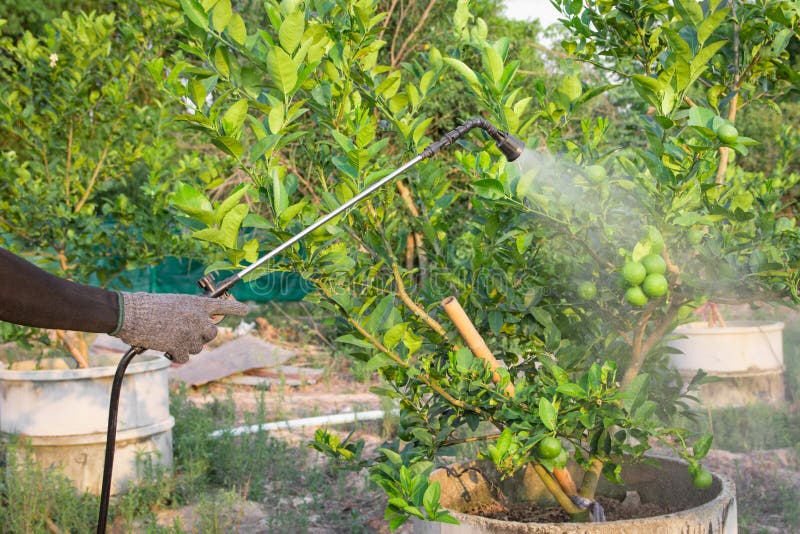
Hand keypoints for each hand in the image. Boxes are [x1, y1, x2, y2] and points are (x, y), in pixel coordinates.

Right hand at [114, 292, 248, 362]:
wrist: (131, 314)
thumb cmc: (148, 307)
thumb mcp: (175, 303)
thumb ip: (190, 312)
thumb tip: (199, 325)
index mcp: (196, 303)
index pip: (222, 305)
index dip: (235, 309)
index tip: (246, 310)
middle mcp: (198, 318)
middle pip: (212, 334)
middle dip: (201, 336)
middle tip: (185, 334)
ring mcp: (190, 332)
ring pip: (198, 347)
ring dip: (186, 346)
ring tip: (168, 336)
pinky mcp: (180, 346)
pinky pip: (185, 357)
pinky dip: (176, 355)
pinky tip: (165, 347)